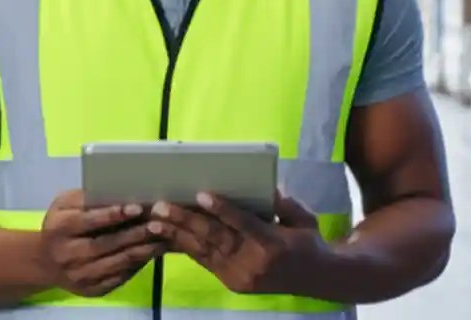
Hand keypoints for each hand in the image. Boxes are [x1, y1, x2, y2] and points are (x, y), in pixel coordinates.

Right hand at [38, 189, 164, 296]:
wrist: (45, 262)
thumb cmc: (60, 224)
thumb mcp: (64, 204)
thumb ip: (87, 198)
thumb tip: (121, 192)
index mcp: (59, 228)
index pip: (88, 221)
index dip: (113, 214)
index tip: (137, 207)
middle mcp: (67, 255)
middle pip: (106, 244)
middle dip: (135, 233)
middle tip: (159, 223)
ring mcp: (79, 276)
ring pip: (117, 263)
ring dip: (143, 250)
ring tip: (164, 238)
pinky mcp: (91, 290)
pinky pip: (119, 278)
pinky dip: (138, 265)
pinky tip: (152, 253)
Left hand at [147, 190, 328, 294]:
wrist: (315, 280)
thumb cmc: (308, 242)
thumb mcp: (303, 219)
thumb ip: (283, 204)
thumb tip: (265, 187)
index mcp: (273, 244)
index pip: (243, 223)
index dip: (222, 209)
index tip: (201, 194)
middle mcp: (253, 262)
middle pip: (215, 238)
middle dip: (186, 220)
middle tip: (161, 206)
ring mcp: (240, 276)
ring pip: (204, 251)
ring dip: (177, 235)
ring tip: (154, 221)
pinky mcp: (231, 282)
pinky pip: (205, 262)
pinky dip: (186, 248)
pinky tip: (167, 236)